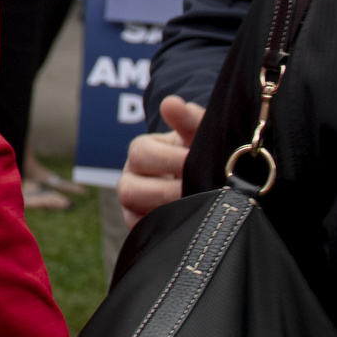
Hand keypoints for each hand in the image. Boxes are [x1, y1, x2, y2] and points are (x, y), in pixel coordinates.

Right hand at [117, 95, 200, 218]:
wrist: (207, 177)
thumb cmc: (198, 150)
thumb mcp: (198, 133)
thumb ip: (189, 118)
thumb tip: (170, 104)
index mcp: (143, 151)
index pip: (141, 153)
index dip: (167, 158)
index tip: (191, 159)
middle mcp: (132, 178)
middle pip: (128, 188)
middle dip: (164, 190)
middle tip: (194, 189)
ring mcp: (134, 206)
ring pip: (130, 213)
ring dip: (161, 210)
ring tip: (192, 207)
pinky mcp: (141, 227)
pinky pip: (140, 232)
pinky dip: (161, 228)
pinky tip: (185, 221)